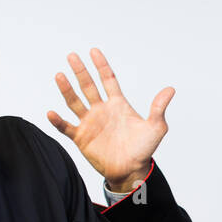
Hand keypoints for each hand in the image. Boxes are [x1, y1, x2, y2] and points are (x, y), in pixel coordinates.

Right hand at [46, 48, 173, 191]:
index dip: (101, 65)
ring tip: (60, 75)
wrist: (131, 170)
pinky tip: (51, 113)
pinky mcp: (81, 138)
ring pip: (74, 102)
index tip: (94, 51)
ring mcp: (90, 123)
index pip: (108, 79)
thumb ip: (159, 108)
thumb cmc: (143, 150)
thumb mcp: (155, 128)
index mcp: (117, 104)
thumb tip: (170, 89)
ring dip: (67, 90)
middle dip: (80, 71)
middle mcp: (101, 110)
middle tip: (72, 56)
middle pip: (88, 86)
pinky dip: (58, 121)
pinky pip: (66, 127)